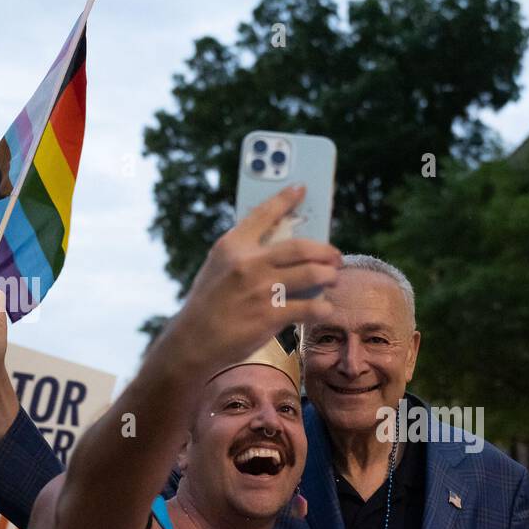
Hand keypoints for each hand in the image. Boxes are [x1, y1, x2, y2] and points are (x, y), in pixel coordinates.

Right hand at [171, 186, 340, 367]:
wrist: (194, 340)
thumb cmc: (209, 303)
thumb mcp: (218, 267)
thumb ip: (245, 254)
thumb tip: (283, 249)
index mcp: (232, 246)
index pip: (263, 213)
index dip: (285, 199)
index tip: (301, 188)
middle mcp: (248, 263)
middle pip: (301, 246)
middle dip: (325, 250)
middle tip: (334, 256)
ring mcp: (261, 290)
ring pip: (312, 274)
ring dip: (329, 276)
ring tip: (333, 278)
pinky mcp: (271, 316)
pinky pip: (310, 307)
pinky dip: (323, 308)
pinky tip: (324, 308)